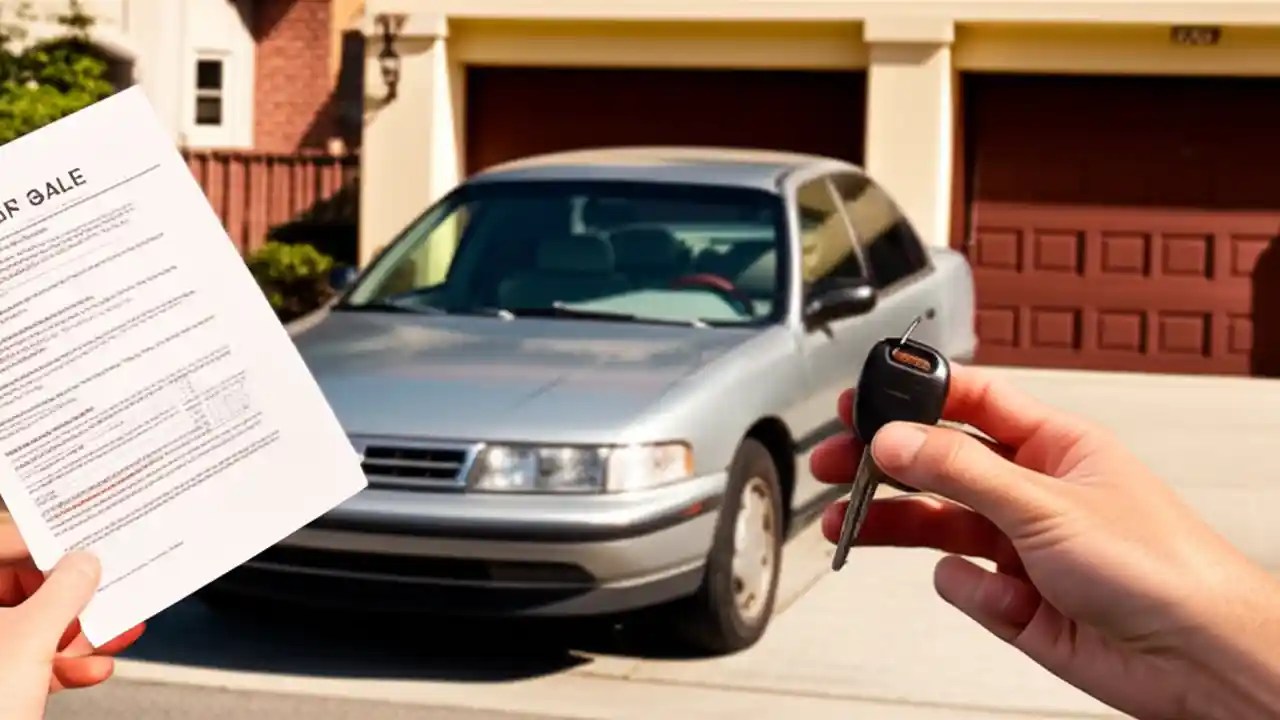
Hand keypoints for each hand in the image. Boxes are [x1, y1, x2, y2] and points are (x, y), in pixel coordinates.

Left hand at [0, 523, 144, 718]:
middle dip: (68, 598)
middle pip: (16, 589)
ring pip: (25, 629)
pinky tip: (90, 668)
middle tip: (103, 591)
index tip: (80, 542)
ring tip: (112, 634)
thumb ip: (63, 592)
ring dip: (74, 636)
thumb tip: (83, 564)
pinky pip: (23, 664)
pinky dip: (59, 666)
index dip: (42, 541)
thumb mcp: (30, 640)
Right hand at [811, 365, 1279, 719]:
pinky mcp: (1015, 597)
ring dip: (896, 524)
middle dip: (887, 463)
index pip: (972, 402)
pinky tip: (1005, 599)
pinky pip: (961, 583)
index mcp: (1054, 445)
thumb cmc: (1164, 568)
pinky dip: (973, 593)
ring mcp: (1022, 544)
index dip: (915, 394)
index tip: (864, 397)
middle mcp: (1033, 490)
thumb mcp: (1046, 503)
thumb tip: (896, 437)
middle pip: (940, 463)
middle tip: (839, 462)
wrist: (1198, 660)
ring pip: (937, 523)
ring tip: (850, 523)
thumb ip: (961, 469)